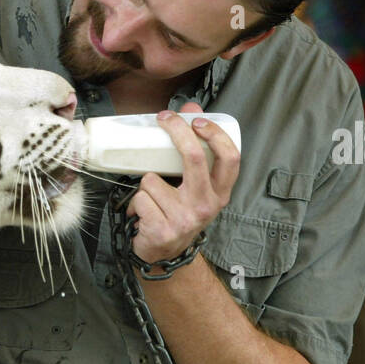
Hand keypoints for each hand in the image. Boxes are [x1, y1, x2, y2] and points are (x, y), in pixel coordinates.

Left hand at [126, 101, 240, 264]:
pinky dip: (135, 204)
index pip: (229, 158)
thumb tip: (191, 107)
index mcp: (220, 193)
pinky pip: (139, 198)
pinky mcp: (163, 229)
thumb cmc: (178, 214)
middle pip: (194, 158)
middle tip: (164, 119)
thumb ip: (195, 149)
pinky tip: (144, 216)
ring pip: (152, 179)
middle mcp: (207, 206)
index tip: (196, 120)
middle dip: (177, 132)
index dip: (214, 134)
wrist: (165, 256)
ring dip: (145, 186)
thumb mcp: (193, 187)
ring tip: (151, 201)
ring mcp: (185, 219)